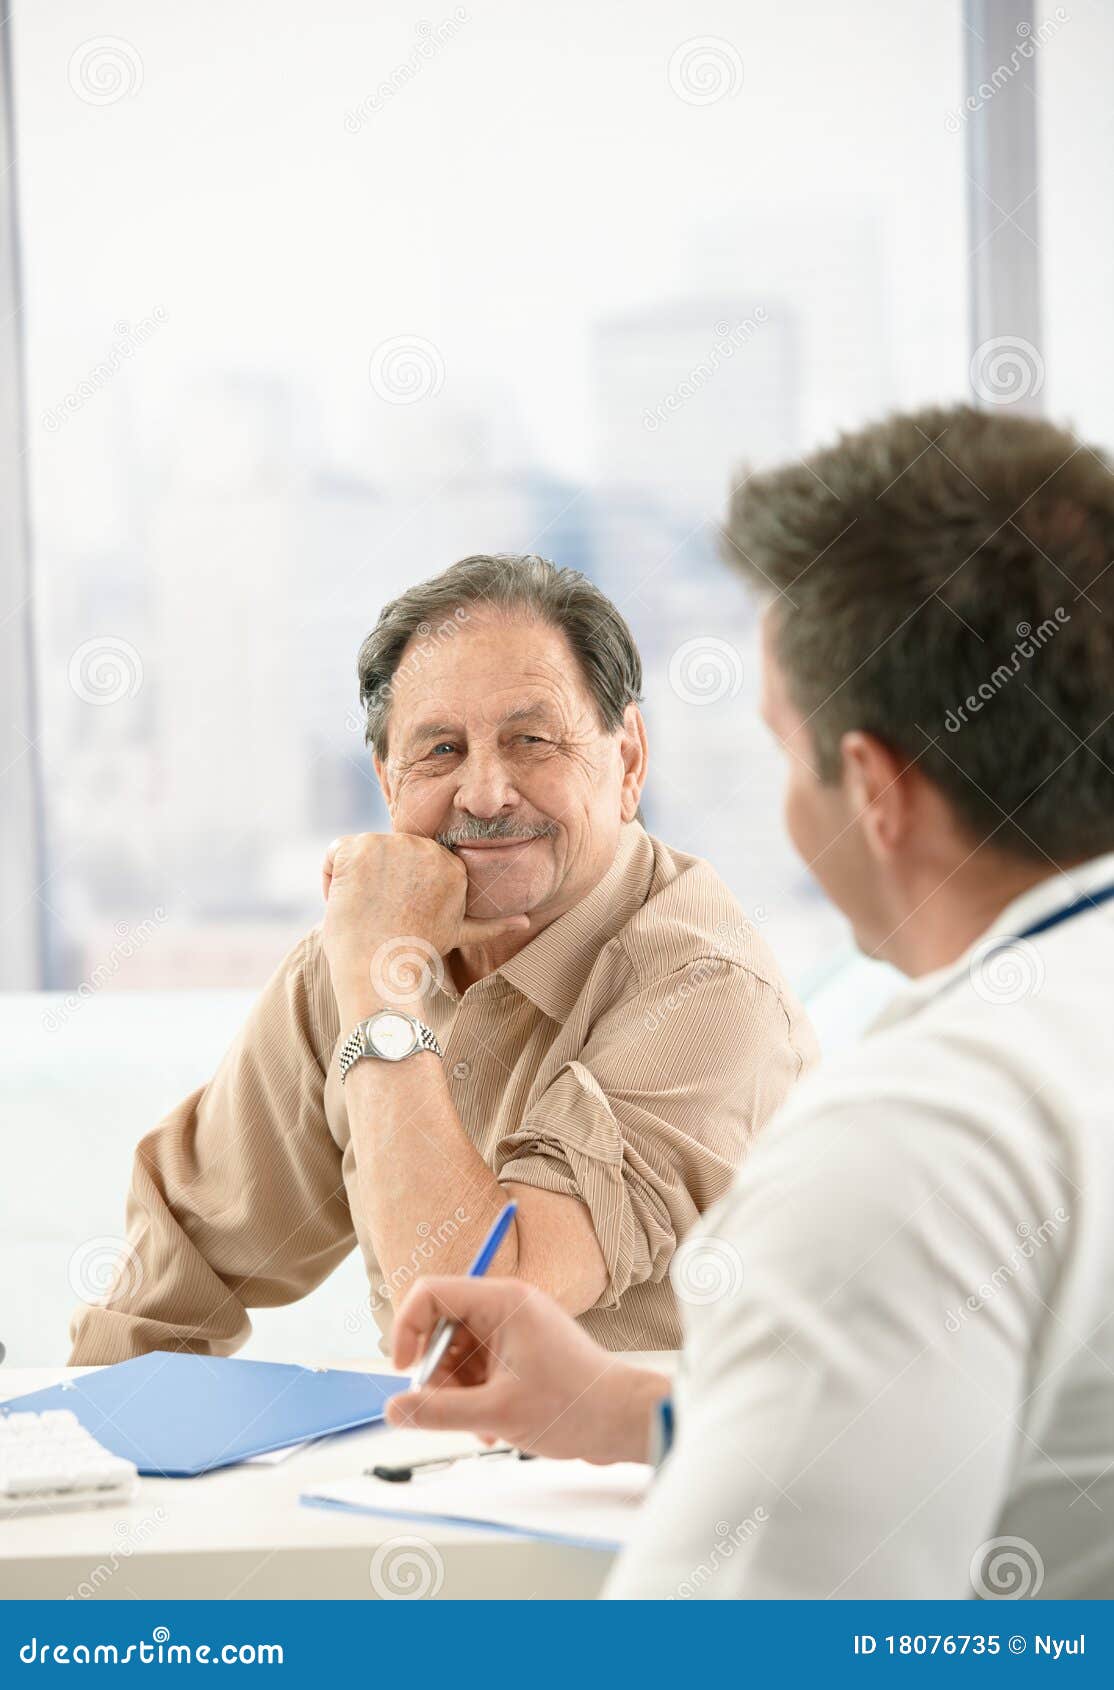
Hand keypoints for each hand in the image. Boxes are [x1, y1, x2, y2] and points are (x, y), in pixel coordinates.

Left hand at [321, 833, 526, 1017]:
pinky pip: (333, 854)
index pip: (407, 863)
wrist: (382, 972)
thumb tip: (526, 921)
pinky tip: (348, 903)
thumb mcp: (458, 934)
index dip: (397, 891)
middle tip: (381, 918)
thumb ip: (491, 924)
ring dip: (353, 882)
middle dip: (375, 884)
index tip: (398, 918)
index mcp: (451, 864)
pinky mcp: (359, 846)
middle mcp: (425, 847)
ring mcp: (392, 844)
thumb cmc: (414, 956)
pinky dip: (331, 880)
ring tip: (367, 913)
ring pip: (358, 854)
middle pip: (384, 855)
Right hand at [386, 1276, 668, 1464]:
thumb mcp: (496, 1414)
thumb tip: (393, 1409)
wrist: (622, 1421)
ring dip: (457, 1393)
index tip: (402, 1371)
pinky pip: (476, 1368)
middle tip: (450, 1410)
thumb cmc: (573, 1407)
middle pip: (440, 1329)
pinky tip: (493, 1426)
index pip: (430, 1293)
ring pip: (456, 1354)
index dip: (406, 1329)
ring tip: (481, 1425)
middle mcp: (506, 1307)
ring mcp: (514, 1330)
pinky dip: (474, 1397)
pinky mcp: (519, 1352)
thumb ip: (437, 1412)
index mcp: (502, 1301)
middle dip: (437, 1375)